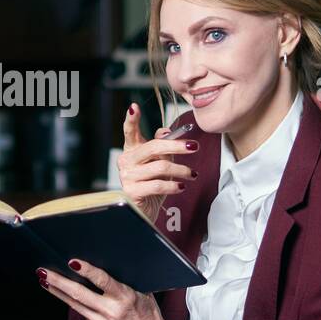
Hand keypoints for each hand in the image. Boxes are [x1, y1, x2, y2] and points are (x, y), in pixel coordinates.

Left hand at [38, 258, 178, 319]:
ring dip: (57, 291)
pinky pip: (83, 314)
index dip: (87, 270)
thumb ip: (126, 282)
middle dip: (58, 281)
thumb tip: (109, 264)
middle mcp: (112, 312)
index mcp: (126, 298)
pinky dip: (73, 303)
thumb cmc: (149, 316)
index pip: (103, 281)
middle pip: (79, 294)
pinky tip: (63, 295)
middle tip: (43, 271)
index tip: (72, 261)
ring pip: (74, 305)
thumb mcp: (144, 294)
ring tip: (44, 280)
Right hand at [118, 103, 198, 222]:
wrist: (145, 212)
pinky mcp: (132, 192)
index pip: (129, 132)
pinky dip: (173, 185)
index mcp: (132, 150)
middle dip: (176, 146)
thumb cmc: (152, 185)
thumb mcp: (159, 163)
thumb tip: (166, 132)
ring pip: (160, 167)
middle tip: (194, 147)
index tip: (134, 107)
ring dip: (181, 170)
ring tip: (191, 174)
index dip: (131, 119)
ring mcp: (127, 177)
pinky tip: (181, 186)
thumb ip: (161, 147)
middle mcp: (126, 161)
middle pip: (153, 147)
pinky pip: (158, 185)